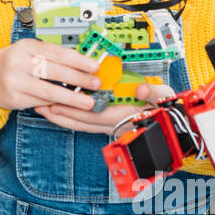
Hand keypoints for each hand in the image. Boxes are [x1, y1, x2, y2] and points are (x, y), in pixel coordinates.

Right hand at [0, 38, 103, 112]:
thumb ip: (50, 55)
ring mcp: (15, 82)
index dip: (78, 60)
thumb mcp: (28, 51)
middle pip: (55, 72)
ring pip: (49, 91)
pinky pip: (41, 102)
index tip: (94, 66)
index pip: (57, 53)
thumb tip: (81, 63)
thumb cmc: (14, 63)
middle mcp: (19, 63)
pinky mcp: (14, 99)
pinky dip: (56, 104)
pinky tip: (67, 105)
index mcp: (25, 47)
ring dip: (72, 98)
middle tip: (96, 84)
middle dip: (79, 79)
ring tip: (88, 102)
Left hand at [35, 81, 175, 134]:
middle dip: (60, 115)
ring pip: (82, 125)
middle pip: (82, 122)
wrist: (174, 124)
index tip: (56, 104)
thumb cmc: (167, 110)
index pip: (93, 115)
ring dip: (63, 119)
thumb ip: (153, 91)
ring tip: (45, 110)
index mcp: (125, 116)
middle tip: (40, 106)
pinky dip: (72, 120)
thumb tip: (141, 88)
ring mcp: (111, 126)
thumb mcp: (165, 96)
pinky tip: (62, 114)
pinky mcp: (110, 125)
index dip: (73, 111)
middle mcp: (115, 124)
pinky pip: (86, 125)